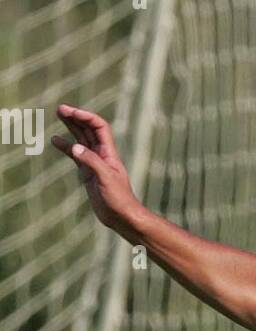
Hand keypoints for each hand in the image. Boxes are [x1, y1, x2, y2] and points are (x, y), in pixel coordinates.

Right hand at [51, 105, 140, 232]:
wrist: (122, 218)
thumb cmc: (119, 199)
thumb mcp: (105, 178)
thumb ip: (91, 161)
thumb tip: (74, 147)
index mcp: (109, 153)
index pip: (99, 127)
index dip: (86, 117)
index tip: (71, 112)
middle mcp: (102, 155)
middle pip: (89, 130)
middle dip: (76, 118)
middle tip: (60, 109)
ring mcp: (94, 163)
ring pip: (81, 139)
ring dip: (71, 127)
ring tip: (59, 115)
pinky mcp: (88, 173)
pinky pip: (75, 155)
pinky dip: (66, 147)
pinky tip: (55, 141)